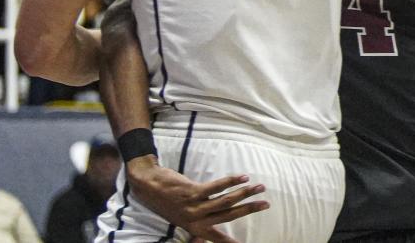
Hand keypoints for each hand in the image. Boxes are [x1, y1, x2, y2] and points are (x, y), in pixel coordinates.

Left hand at [126, 159, 267, 242]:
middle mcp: (195, 220)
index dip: (230, 242)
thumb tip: (205, 234)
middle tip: (266, 204)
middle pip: (228, 215)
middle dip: (249, 210)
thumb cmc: (165, 200)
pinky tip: (243, 177)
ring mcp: (194, 206)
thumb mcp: (179, 217)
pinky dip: (231, 182)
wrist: (147, 185)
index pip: (216, 237)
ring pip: (225, 201)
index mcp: (194, 227)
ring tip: (260, 187)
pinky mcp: (192, 192)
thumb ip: (196, 222)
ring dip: (245, 193)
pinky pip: (216, 187)